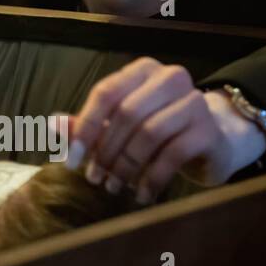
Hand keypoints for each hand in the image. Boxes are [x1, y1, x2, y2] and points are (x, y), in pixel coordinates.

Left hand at [65, 57, 263, 203]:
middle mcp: (170, 78)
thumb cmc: (159, 130)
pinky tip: (141, 195)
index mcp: (143, 70)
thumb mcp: (120, 125)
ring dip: (126, 166)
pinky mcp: (209, 130)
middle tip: (95, 178)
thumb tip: (51, 124)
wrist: (214, 141)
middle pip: (126, 114)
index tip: (71, 160)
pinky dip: (151, 178)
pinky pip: (173, 155)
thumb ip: (87, 124)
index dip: (85, 127)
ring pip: (148, 134)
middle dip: (105, 150)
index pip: (106, 93)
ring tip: (114, 186)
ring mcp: (194, 102)